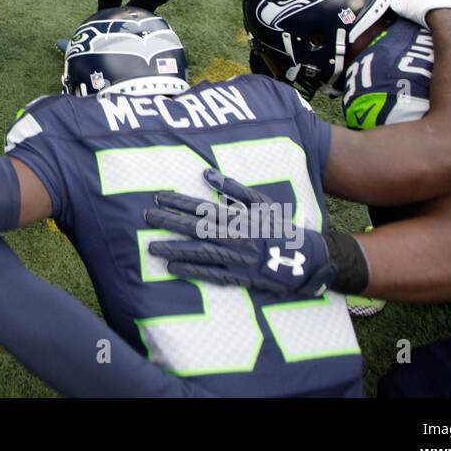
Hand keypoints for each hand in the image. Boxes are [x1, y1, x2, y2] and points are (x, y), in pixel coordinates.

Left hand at [144, 169, 334, 297]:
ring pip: (199, 252)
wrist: (304, 258)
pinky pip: (211, 274)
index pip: (202, 207)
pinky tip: (173, 266)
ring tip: (152, 246)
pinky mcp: (239, 277)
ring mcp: (236, 259)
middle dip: (169, 222)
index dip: (179, 202)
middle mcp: (235, 237)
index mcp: (238, 217)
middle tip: (147, 216)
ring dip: (174, 248)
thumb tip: (207, 172)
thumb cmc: (279, 227)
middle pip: (196, 228)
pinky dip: (191, 270)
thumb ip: (233, 188)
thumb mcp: (260, 202)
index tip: (159, 196)